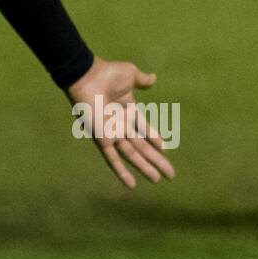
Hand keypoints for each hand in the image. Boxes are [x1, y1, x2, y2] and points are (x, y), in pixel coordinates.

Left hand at [67, 56, 175, 188]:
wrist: (87, 77)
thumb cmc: (107, 73)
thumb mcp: (130, 74)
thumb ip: (142, 80)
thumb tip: (154, 78)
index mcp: (128, 109)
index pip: (144, 127)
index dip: (154, 138)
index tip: (165, 148)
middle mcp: (120, 124)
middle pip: (142, 146)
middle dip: (156, 160)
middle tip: (170, 173)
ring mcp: (112, 133)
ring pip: (132, 155)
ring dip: (145, 167)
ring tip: (158, 180)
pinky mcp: (103, 139)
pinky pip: (112, 159)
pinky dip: (121, 172)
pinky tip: (132, 185)